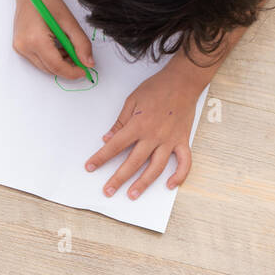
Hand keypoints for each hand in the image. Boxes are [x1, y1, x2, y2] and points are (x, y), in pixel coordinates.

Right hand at [12, 0, 93, 79]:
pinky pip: (38, 61)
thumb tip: (88, 63)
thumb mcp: (70, 22)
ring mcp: (20, 48)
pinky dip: (50, 59)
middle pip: (50, 69)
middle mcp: (24, 46)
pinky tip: (58, 48)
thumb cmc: (48, 2)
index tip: (84, 71)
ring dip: (59, 64)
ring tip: (69, 51)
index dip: (72, 72)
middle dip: (67, 68)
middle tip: (80, 62)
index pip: (56, 66)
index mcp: (36, 40)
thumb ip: (81, 44)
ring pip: (44, 67)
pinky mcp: (19, 47)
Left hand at [85, 62, 201, 198]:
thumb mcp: (132, 101)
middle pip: (133, 162)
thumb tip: (107, 139)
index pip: (115, 146)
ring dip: (143, 183)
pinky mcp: (182, 140)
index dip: (101, 158)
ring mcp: (169, 140)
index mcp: (138, 125)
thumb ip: (120, 123)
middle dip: (118, 178)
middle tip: (108, 191)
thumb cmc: (157, 88)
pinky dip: (179, 175)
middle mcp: (153, 136)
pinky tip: (169, 185)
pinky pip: (184, 161)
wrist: (183, 80)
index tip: (90, 167)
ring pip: (156, 167)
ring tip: (132, 194)